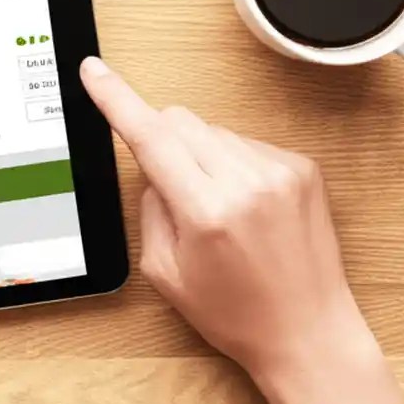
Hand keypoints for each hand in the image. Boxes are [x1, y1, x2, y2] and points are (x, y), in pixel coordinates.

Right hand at [79, 57, 374, 378]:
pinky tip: (245, 207)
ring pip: (212, 130)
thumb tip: (152, 163)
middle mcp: (247, 182)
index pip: (150, 136)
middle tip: (171, 190)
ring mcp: (280, 170)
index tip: (94, 71)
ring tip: (217, 210)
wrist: (308, 332)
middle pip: (180, 122)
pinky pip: (246, 142)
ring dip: (199, 155)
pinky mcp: (302, 167)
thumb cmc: (236, 313)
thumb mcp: (165, 271)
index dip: (115, 99)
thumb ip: (150, 206)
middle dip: (161, 142)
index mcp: (207, 211)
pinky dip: (233, 164)